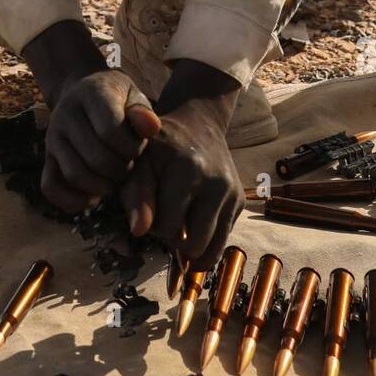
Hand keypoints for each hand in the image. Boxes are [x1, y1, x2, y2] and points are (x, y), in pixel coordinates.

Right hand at [41, 69, 160, 214]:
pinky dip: (74, 200)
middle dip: (121, 170)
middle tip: (130, 165)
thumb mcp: (134, 97)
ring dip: (103, 187)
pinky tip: (94, 196)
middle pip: (96, 158)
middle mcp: (65, 113)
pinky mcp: (46, 157)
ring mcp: (52, 136)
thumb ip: (142, 112)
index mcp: (90, 93)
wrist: (84, 94)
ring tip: (116, 178)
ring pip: (75, 175)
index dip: (131, 148)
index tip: (138, 146)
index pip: (110, 130)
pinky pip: (51, 188)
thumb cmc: (117, 99)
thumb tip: (151, 128)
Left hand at [119, 60, 244, 268]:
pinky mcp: (240, 201)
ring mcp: (233, 193)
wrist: (197, 126)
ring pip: (213, 250)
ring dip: (193, 245)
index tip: (150, 206)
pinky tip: (194, 217)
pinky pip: (222, 239)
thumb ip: (135, 197)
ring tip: (180, 225)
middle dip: (174, 240)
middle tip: (165, 217)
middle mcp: (218, 183)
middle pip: (194, 245)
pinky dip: (206, 237)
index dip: (153, 225)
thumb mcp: (140, 164)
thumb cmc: (160, 147)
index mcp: (189, 171)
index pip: (167, 229)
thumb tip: (139, 231)